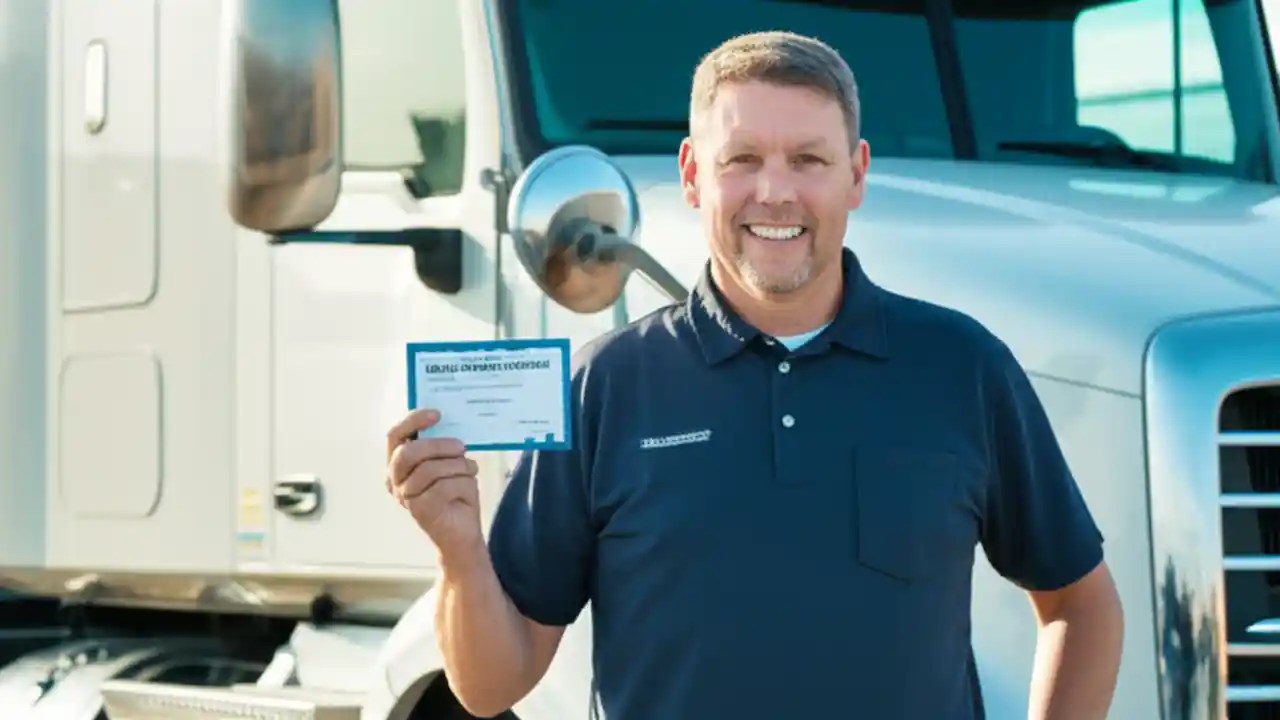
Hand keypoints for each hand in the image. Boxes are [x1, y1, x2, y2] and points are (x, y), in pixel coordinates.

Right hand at [386, 408, 482, 557]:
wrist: (462, 533)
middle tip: (461, 446)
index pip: (395, 436)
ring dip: (458, 466)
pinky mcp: (420, 511)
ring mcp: (405, 497)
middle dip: (439, 445)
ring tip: (470, 470)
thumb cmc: (454, 494)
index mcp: (397, 465)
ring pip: (431, 469)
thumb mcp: (447, 464)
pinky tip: (470, 486)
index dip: (413, 421)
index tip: (437, 414)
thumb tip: (449, 421)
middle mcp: (395, 481)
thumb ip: (441, 447)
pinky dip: (463, 483)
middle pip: (409, 452)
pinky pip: (444, 487)